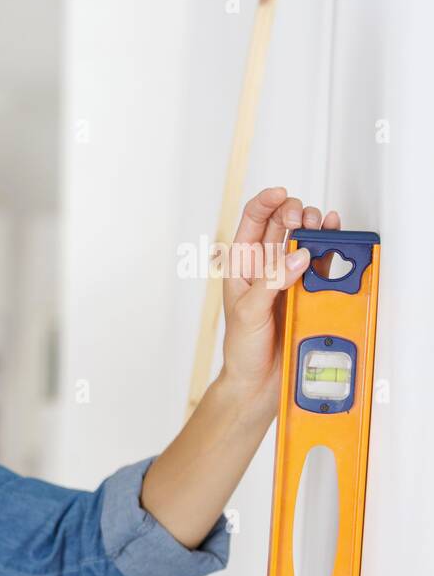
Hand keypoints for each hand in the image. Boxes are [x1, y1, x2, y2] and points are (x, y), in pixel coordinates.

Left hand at [217, 186, 341, 420]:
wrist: (258, 381)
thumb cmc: (242, 349)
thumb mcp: (248, 313)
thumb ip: (271, 284)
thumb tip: (296, 257)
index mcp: (242, 266)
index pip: (252, 222)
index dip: (266, 203)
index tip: (280, 194)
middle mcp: (265, 266)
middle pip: (282, 224)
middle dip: (293, 212)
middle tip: (301, 219)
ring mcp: (288, 277)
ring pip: (303, 239)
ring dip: (313, 226)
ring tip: (318, 225)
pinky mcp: (308, 290)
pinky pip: (321, 262)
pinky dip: (329, 246)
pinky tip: (333, 234)